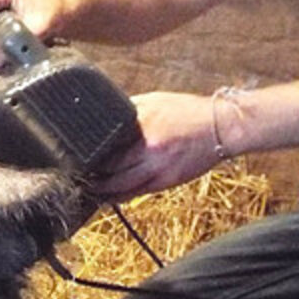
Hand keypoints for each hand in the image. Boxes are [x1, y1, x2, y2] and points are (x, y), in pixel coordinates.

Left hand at [92, 91, 222, 198]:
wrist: (220, 128)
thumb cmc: (188, 112)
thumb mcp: (156, 101)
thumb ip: (130, 110)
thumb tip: (107, 116)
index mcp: (143, 126)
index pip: (107, 144)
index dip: (90, 154)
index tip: (78, 156)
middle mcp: (149, 149)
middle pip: (110, 170)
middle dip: (92, 176)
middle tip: (79, 176)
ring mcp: (158, 169)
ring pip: (122, 188)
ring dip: (104, 192)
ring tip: (91, 190)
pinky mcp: (167, 181)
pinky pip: (138, 193)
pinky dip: (122, 196)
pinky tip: (112, 196)